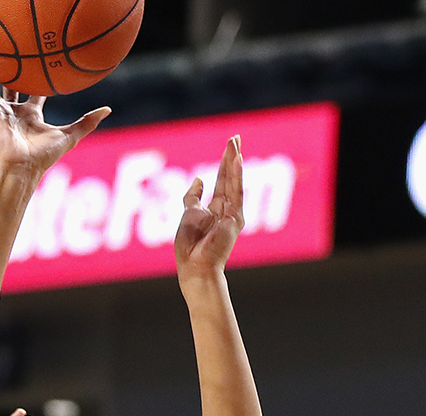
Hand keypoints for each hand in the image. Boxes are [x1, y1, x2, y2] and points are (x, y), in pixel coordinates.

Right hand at [0, 56, 108, 179]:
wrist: (23, 168)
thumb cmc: (44, 156)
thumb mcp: (70, 135)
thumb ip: (87, 122)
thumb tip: (107, 110)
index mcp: (31, 115)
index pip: (34, 91)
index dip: (36, 76)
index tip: (38, 61)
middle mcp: (14, 111)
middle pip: (9, 84)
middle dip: (7, 69)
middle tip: (6, 50)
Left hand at [177, 136, 243, 282]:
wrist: (195, 267)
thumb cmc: (189, 247)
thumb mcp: (189, 214)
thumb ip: (194, 196)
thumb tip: (199, 179)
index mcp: (214, 210)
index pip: (222, 181)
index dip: (224, 164)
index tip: (230, 146)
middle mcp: (226, 210)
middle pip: (230, 178)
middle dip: (232, 157)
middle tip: (235, 137)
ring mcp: (232, 215)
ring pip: (234, 183)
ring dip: (234, 162)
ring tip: (235, 143)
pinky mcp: (235, 219)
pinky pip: (236, 193)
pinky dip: (236, 176)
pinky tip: (236, 160)